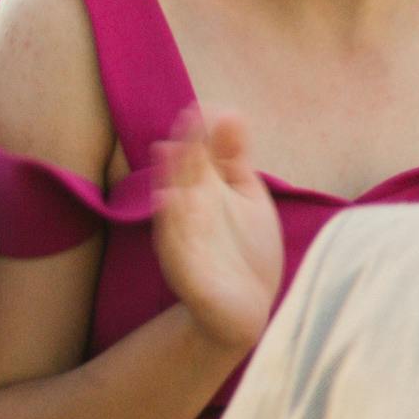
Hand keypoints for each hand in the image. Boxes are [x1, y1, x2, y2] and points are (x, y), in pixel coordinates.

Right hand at [146, 115, 290, 356]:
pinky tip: (171, 200)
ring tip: (172, 150)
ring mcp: (183, 237)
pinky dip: (172, 223)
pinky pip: (174, 243)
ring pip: (173, 203)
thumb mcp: (247, 197)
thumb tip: (230, 112)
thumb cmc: (244, 248)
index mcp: (204, 187)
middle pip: (183, 172)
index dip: (203, 131)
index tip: (217, 111)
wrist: (243, 308)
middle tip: (194, 117)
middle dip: (187, 146)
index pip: (198, 151)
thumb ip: (235, 159)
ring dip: (172, 179)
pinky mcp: (184, 266)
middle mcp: (188, 208)